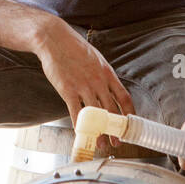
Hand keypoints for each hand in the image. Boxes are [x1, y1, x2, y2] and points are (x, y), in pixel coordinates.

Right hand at [34, 20, 134, 151]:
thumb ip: (103, 75)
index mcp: (107, 73)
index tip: (131, 125)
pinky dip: (80, 126)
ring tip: (101, 144)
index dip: (129, 113)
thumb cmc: (74, 48)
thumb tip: (109, 89)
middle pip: (111, 110)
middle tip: (117, 141)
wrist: (54, 39)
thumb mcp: (96, 59)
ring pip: (95, 116)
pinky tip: (81, 134)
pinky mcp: (67, 90)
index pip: (124, 97)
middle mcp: (98, 81)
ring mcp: (83, 86)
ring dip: (99, 133)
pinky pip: (76, 112)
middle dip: (116, 129)